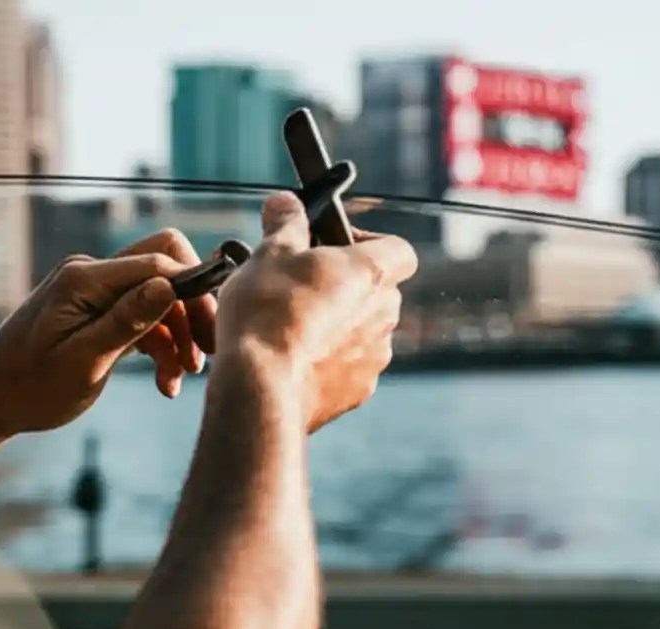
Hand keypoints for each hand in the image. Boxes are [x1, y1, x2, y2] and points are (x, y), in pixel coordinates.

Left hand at [0, 229, 216, 435]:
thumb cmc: (30, 387)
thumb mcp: (83, 361)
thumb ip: (126, 321)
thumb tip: (169, 286)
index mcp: (84, 279)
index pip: (159, 262)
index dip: (194, 293)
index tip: (213, 337)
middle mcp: (91, 274)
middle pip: (165, 266)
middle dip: (192, 308)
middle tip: (206, 354)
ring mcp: (95, 290)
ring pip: (159, 295)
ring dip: (178, 335)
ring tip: (181, 380)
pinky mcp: (98, 310)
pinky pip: (143, 315)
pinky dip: (160, 344)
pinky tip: (164, 381)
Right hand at [214, 192, 417, 431]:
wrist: (260, 389)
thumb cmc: (267, 313)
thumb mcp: (269, 252)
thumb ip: (286, 223)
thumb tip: (285, 203)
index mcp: (372, 273)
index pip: (399, 249)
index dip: (370, 242)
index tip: (333, 245)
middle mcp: (384, 316)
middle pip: (379, 292)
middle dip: (347, 286)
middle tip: (304, 284)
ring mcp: (374, 359)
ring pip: (364, 333)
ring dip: (338, 326)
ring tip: (292, 326)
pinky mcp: (356, 394)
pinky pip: (349, 369)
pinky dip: (328, 362)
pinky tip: (292, 361)